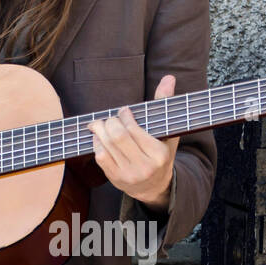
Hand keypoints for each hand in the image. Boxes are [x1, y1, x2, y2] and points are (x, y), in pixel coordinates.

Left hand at [85, 75, 177, 209]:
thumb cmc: (161, 153)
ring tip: (100, 124)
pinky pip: (99, 156)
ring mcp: (128, 175)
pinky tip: (100, 139)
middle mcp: (143, 167)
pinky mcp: (115, 179)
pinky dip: (96, 143)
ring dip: (99, 130)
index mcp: (159, 154)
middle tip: (111, 118)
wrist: (154, 186)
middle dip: (109, 122)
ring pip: (105, 146)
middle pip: (117, 136)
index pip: (133, 129)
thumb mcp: (168, 131)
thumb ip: (165, 104)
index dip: (124, 115)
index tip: (124, 111)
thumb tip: (169, 77)